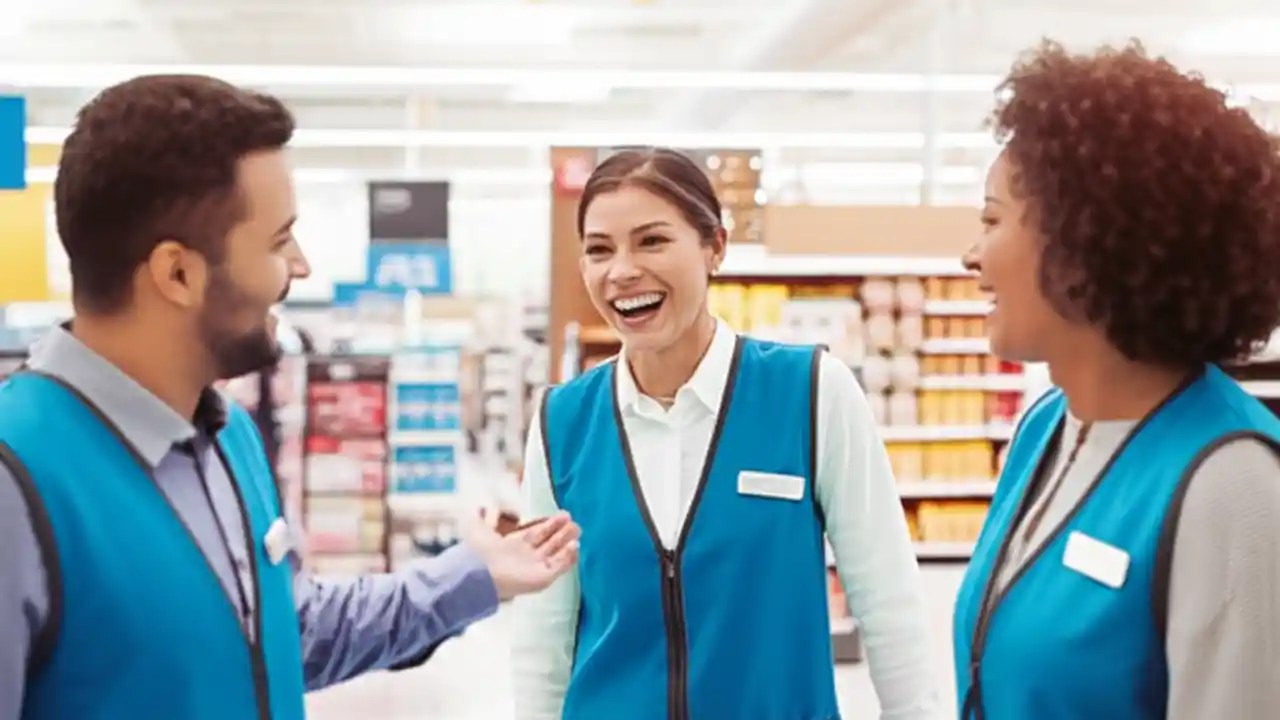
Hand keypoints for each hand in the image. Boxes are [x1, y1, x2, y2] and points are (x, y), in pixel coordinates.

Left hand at [462, 510, 579, 599]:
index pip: (536, 532)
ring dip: (567, 542)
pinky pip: (559, 567)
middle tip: (573, 521)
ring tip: (577, 529)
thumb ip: (483, 517)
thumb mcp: (476, 528)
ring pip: (556, 553)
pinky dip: (568, 557)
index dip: (548, 524)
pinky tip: (575, 545)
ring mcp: (535, 568)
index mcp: (513, 545)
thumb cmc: (478, 551)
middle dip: (561, 531)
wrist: (480, 573)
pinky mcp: (542, 578)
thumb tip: (482, 507)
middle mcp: (525, 557)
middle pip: (548, 542)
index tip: (561, 515)